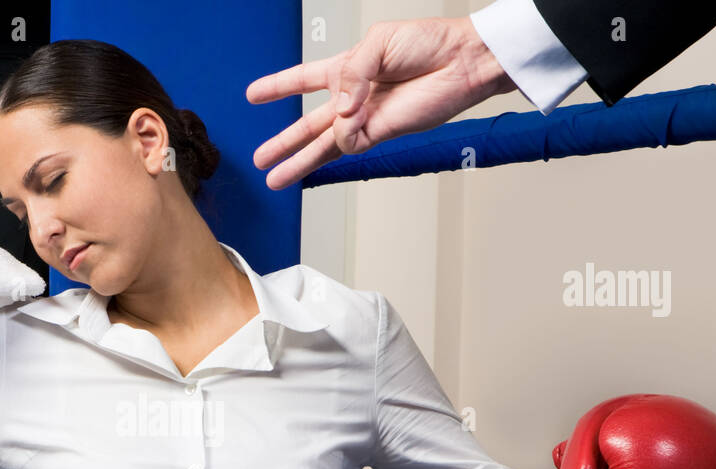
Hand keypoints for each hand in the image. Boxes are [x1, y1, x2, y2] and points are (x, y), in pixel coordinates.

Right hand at [247, 16, 517, 189]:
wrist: (463, 62)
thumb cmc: (428, 43)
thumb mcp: (379, 42)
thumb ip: (352, 73)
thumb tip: (339, 110)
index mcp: (348, 69)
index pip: (305, 79)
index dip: (279, 86)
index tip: (253, 95)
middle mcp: (352, 98)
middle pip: (308, 124)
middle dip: (282, 142)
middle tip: (260, 159)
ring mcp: (364, 118)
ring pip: (322, 145)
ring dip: (298, 160)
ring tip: (275, 178)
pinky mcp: (380, 133)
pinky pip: (348, 142)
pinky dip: (343, 135)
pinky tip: (347, 123)